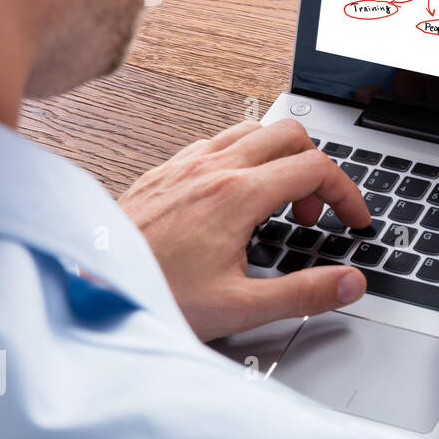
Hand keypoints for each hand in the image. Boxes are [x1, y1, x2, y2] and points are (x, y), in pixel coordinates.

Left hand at [119, 119, 371, 340]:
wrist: (86, 289)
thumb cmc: (152, 296)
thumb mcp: (239, 307)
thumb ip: (304, 294)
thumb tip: (348, 284)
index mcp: (237, 196)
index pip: (315, 167)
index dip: (347, 192)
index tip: (353, 219)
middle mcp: (212, 169)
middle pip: (290, 134)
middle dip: (316, 169)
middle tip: (311, 214)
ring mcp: (185, 166)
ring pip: (253, 131)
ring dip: (279, 159)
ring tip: (276, 205)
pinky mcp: (163, 172)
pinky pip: (216, 143)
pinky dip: (241, 160)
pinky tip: (233, 199)